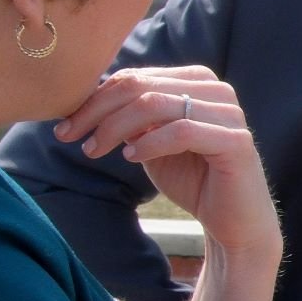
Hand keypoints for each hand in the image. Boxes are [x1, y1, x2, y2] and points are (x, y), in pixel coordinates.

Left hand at [55, 65, 279, 266]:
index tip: (64, 126)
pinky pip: (183, 131)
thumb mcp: (151, 144)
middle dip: (97, 111)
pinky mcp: (237, 141)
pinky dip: (150, 142)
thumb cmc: (193, 180)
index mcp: (196, 82)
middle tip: (68, 137)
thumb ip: (130, 120)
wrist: (234, 223)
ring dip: (116, 128)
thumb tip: (87, 101)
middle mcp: (215, 90)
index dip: (93, 99)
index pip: (134, 77)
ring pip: (156, 104)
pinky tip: (131, 157)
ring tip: (95, 150)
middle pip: (141, 86)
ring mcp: (229, 114)